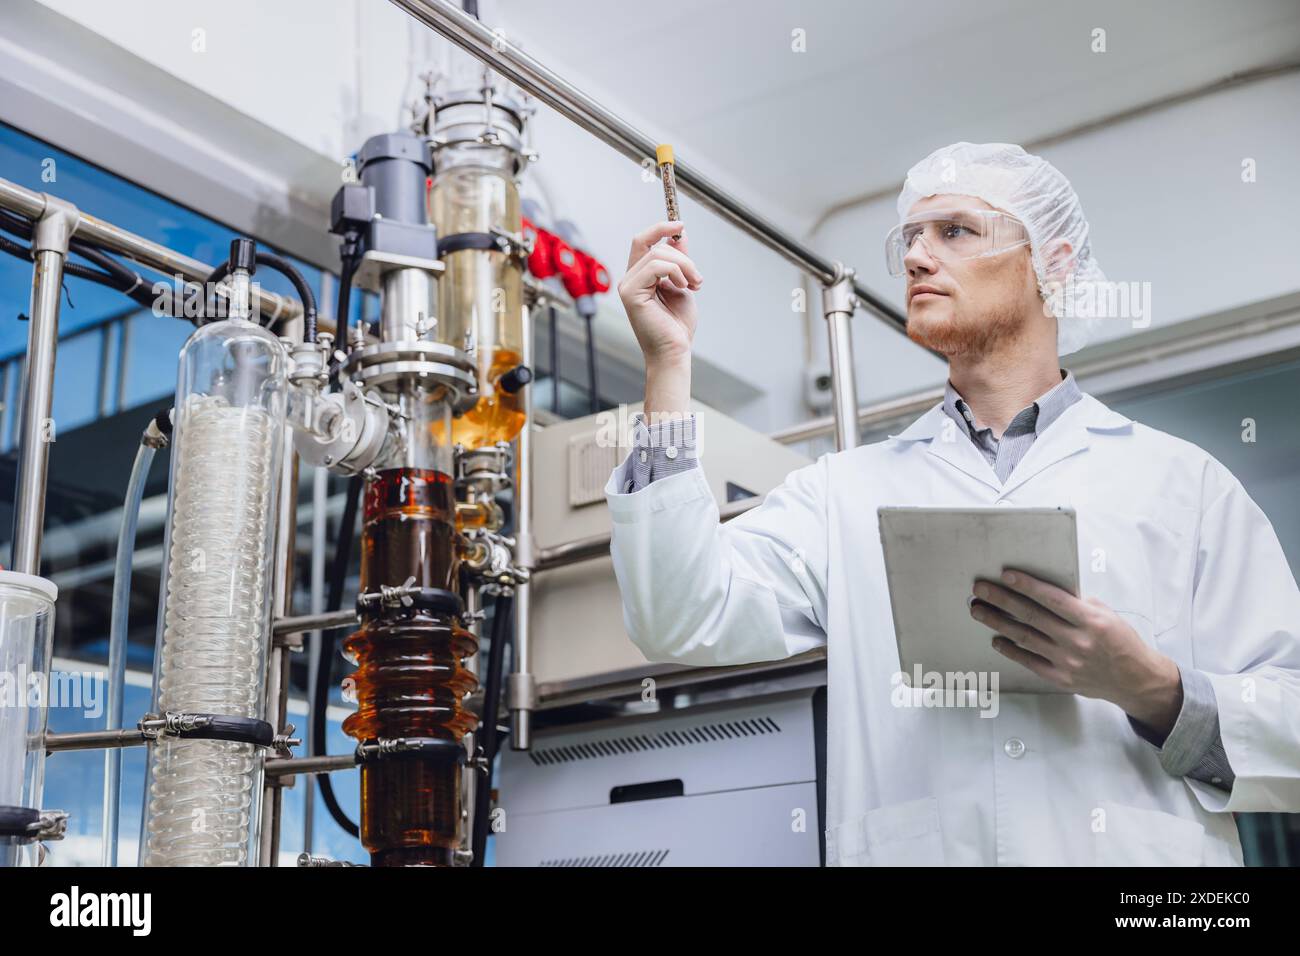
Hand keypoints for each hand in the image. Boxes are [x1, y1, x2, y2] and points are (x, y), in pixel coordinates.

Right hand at [617, 221, 702, 368]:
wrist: (675, 351)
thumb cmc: (676, 326)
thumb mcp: (683, 284)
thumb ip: (679, 261)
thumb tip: (680, 234)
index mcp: (639, 277)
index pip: (642, 241)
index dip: (659, 228)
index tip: (680, 224)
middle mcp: (629, 279)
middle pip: (652, 246)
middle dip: (682, 256)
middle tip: (698, 277)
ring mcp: (627, 286)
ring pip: (658, 256)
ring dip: (684, 266)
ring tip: (695, 284)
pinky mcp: (631, 293)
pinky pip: (656, 266)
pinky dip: (676, 272)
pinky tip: (683, 287)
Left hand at [969, 568, 1183, 734]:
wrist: (1135, 680)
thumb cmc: (1120, 641)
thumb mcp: (1106, 615)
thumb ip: (1077, 603)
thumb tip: (1045, 589)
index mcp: (1091, 621)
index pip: (1052, 599)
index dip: (1027, 586)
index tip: (1006, 575)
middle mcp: (1077, 642)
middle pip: (1031, 616)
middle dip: (1002, 600)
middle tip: (980, 589)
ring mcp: (1067, 662)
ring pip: (1024, 638)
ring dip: (997, 622)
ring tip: (979, 610)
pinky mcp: (1060, 678)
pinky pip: (1028, 661)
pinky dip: (1010, 649)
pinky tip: (996, 639)